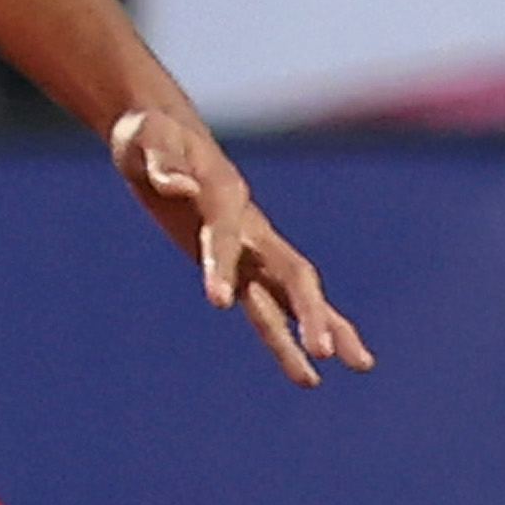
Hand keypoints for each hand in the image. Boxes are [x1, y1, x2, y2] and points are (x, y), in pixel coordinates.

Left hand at [108, 101, 371, 384]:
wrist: (162, 135)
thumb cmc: (147, 135)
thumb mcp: (143, 139)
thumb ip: (160, 163)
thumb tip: (176, 185)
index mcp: (223, 197)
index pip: (224, 237)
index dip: (221, 265)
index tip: (217, 302)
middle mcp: (249, 227)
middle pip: (290, 272)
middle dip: (307, 311)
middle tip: (323, 351)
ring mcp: (250, 247)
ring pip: (293, 294)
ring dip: (319, 328)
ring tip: (362, 366)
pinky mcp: (239, 264)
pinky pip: (269, 306)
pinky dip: (288, 336)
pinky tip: (309, 370)